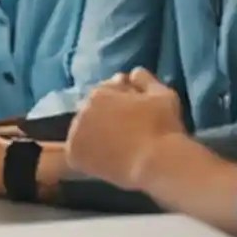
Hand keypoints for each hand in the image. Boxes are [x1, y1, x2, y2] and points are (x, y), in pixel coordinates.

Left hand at [67, 68, 186, 189]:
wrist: (157, 163)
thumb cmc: (163, 127)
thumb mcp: (163, 94)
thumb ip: (145, 80)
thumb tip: (132, 73)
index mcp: (99, 93)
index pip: (106, 93)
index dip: (121, 102)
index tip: (134, 115)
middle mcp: (82, 109)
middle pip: (93, 111)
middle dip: (106, 117)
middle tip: (126, 133)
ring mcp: (75, 132)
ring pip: (84, 131)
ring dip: (95, 135)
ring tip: (116, 148)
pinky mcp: (74, 154)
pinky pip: (77, 153)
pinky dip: (86, 156)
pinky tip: (105, 161)